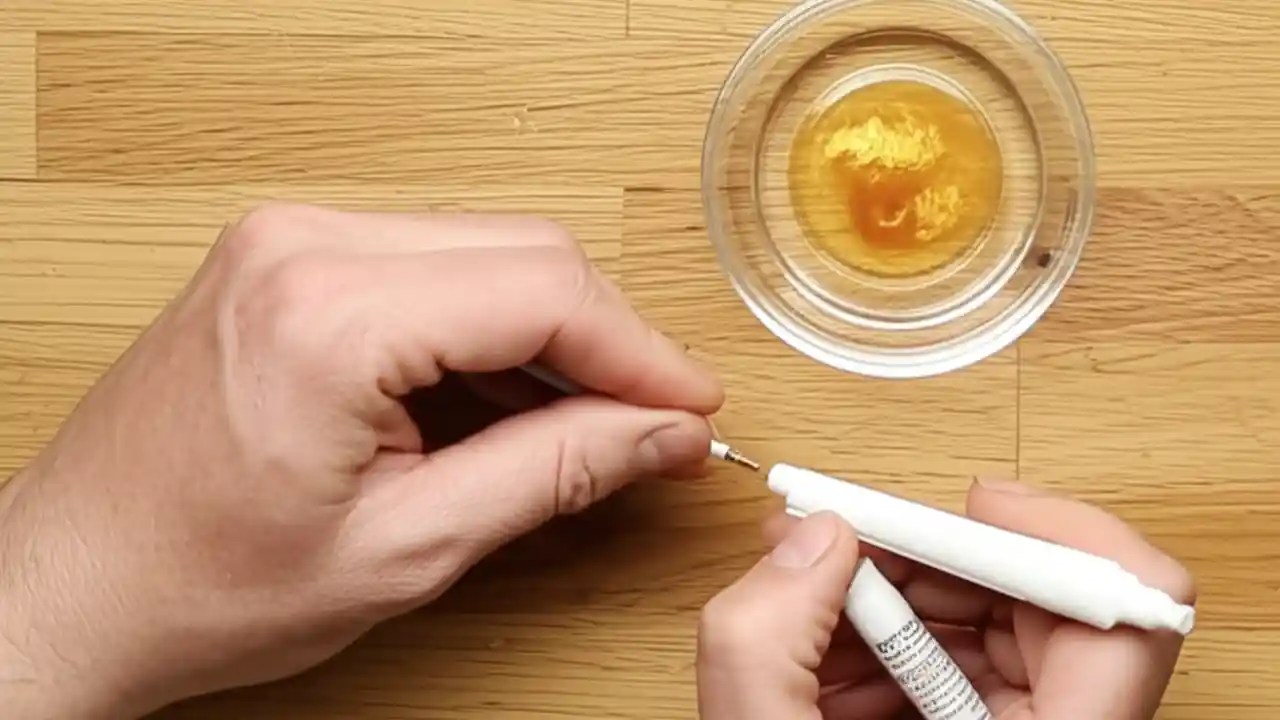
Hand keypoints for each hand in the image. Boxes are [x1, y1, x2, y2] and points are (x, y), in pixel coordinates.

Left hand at [0, 203, 722, 718]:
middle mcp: (302, 248)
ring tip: (587, 421)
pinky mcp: (283, 259)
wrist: (75, 584)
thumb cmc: (201, 582)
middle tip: (655, 418)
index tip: (690, 405)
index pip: (544, 291)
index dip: (640, 352)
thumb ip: (552, 473)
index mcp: (330, 316)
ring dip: (549, 332)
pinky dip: (486, 325)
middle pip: (524, 253)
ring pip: (484, 251)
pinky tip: (508, 398)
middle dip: (606, 338)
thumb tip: (657, 432)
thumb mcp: (406, 547)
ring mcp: (287, 243)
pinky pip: (426, 264)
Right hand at [696, 480, 1195, 719]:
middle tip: (852, 546)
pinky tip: (828, 661)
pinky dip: (892, 646)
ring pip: (1000, 633)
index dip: (1061, 538)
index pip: (1129, 625)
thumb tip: (813, 542)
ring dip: (901, 602)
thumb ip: (766, 645)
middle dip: (939, 562)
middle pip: (1050, 611)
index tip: (969, 510)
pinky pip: (965, 668)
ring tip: (819, 617)